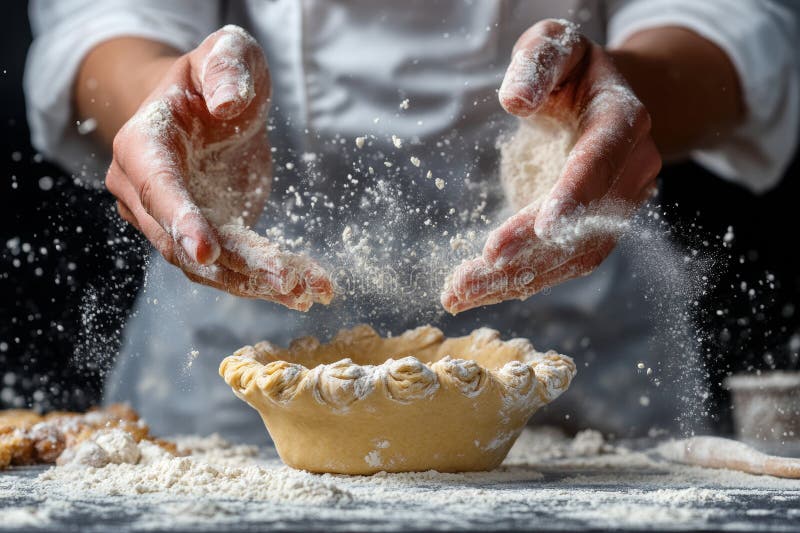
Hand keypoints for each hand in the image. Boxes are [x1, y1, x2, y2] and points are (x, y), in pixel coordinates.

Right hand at [105, 26, 332, 310]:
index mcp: (142, 144)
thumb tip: (227, 101)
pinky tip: (304, 287)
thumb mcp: (224, 54)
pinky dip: (264, 279)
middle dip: (236, 265)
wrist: (209, 106)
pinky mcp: (203, 235)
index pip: (158, 186)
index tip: (207, 252)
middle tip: (285, 282)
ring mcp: (170, 219)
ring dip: (256, 283)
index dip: (181, 220)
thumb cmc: (214, 76)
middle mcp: (144, 190)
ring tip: (305, 292)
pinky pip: (230, 266)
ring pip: (208, 265)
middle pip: (183, 240)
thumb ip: (226, 69)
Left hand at [442, 19, 660, 313]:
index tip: (543, 228)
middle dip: (527, 253)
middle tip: (469, 276)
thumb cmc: (570, 71)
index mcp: (622, 119)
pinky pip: (565, 263)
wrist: (602, 98)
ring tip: (460, 293)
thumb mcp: (553, 46)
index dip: (574, 195)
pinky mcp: (597, 229)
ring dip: (518, 280)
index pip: (599, 161)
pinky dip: (523, 281)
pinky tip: (480, 291)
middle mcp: (630, 170)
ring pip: (574, 256)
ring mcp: (618, 205)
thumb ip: (535, 63)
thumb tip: (514, 99)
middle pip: (584, 224)